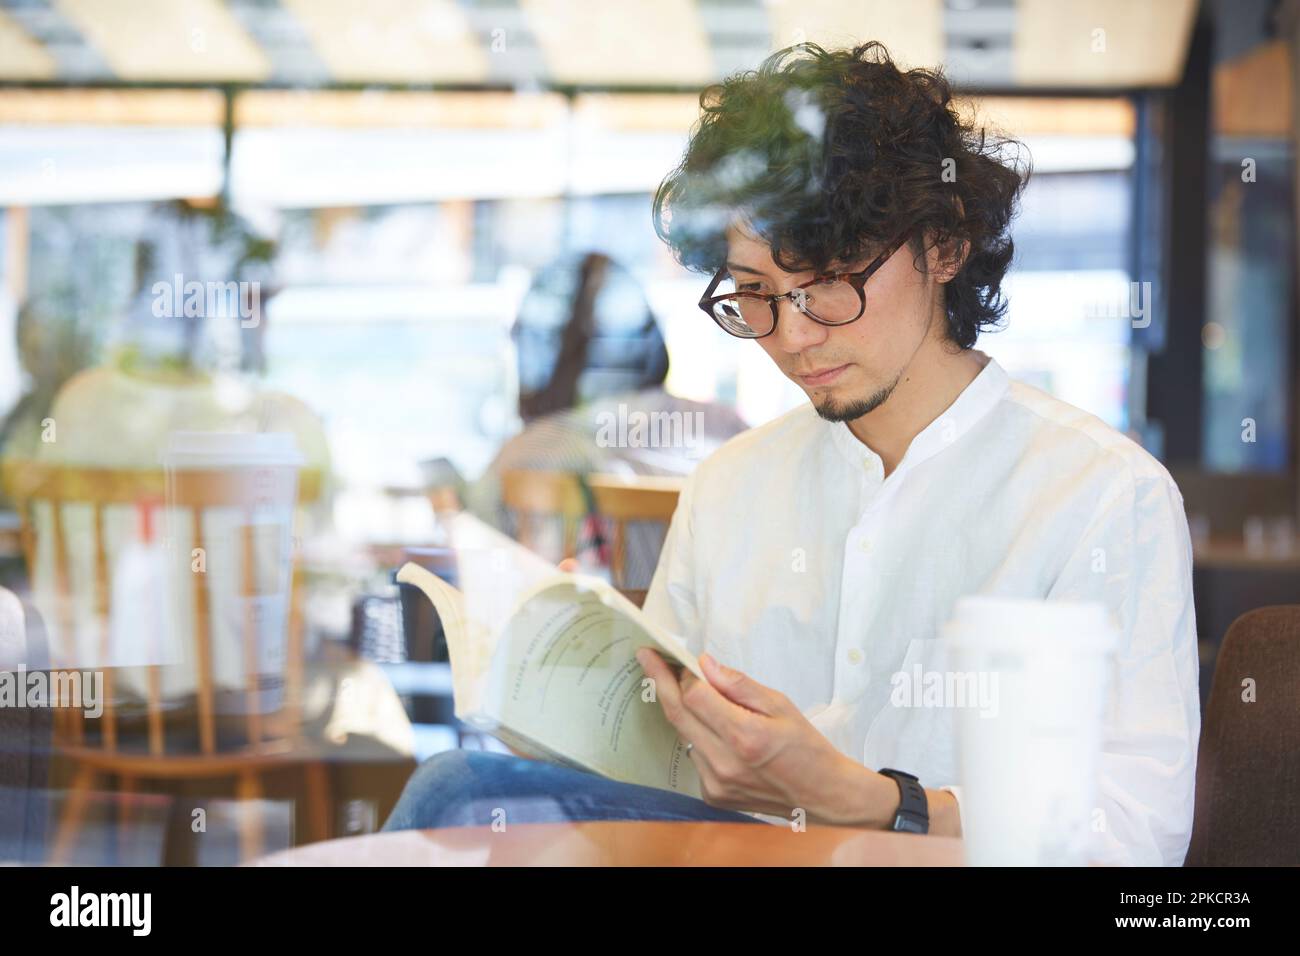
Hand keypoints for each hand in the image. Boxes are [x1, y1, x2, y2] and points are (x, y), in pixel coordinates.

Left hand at [634, 647, 896, 824]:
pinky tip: (713, 727)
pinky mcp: (712, 795)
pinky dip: (697, 734)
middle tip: (647, 657)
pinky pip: (693, 755)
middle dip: (661, 682)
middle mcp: (724, 763)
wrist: (822, 795)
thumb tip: (705, 664)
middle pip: (678, 715)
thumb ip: (739, 684)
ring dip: (681, 709)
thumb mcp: (780, 704)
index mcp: (745, 736)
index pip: (695, 696)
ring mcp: (715, 783)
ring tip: (684, 687)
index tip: (673, 656)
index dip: (683, 674)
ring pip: (684, 734)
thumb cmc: (806, 746)